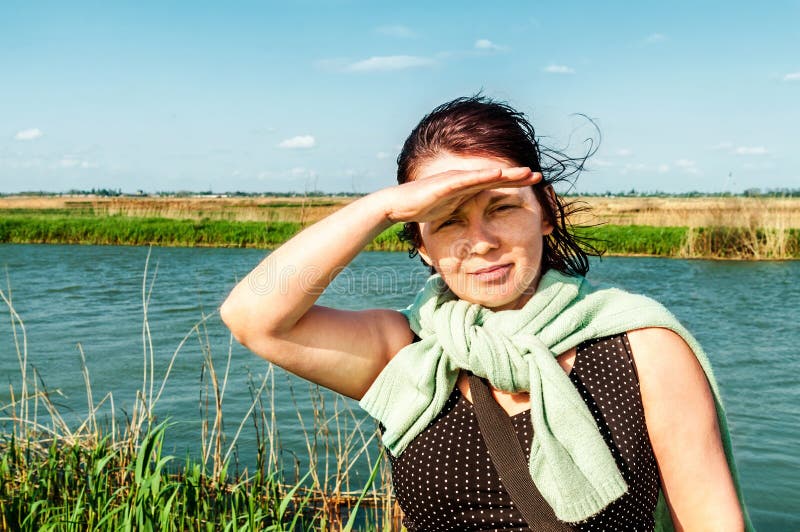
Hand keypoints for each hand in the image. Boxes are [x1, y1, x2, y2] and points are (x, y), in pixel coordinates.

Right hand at [380, 167, 541, 223]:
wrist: (397, 205)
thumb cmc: (420, 208)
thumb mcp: (448, 211)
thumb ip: (462, 211)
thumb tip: (475, 223)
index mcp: (466, 188)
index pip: (495, 185)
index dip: (514, 184)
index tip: (533, 184)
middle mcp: (463, 181)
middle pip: (495, 178)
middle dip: (518, 176)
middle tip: (540, 176)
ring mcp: (454, 181)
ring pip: (485, 176)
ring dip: (506, 174)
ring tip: (526, 173)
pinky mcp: (444, 185)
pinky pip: (467, 180)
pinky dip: (482, 177)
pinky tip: (497, 174)